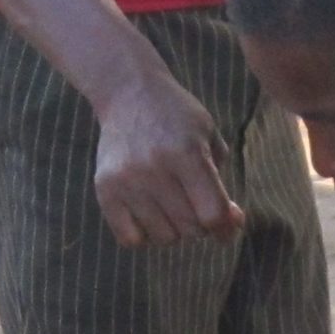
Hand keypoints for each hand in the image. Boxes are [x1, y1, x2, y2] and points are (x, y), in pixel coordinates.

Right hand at [91, 64, 242, 248]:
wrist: (129, 94)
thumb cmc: (178, 120)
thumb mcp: (209, 139)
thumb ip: (222, 187)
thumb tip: (229, 232)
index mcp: (187, 153)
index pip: (212, 214)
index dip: (225, 225)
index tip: (227, 220)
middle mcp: (154, 168)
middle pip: (190, 229)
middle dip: (201, 223)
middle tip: (195, 203)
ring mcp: (126, 180)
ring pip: (163, 238)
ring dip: (174, 229)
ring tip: (172, 205)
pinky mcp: (105, 189)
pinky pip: (131, 240)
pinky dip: (144, 235)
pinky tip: (150, 214)